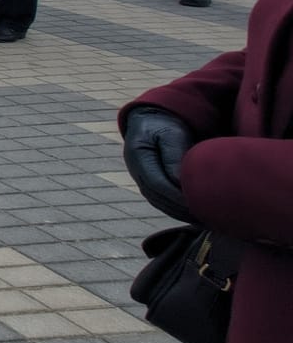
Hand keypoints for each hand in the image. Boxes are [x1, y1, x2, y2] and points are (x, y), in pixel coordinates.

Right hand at [123, 106, 195, 222]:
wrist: (153, 121)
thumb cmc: (165, 125)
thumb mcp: (171, 134)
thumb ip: (174, 156)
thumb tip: (181, 182)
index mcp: (138, 155)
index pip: (157, 183)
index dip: (177, 197)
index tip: (199, 205)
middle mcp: (136, 171)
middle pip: (158, 197)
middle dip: (181, 210)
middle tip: (206, 217)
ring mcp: (141, 179)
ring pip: (160, 203)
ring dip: (180, 214)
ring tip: (203, 220)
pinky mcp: (150, 185)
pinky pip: (162, 202)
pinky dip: (178, 210)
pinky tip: (195, 216)